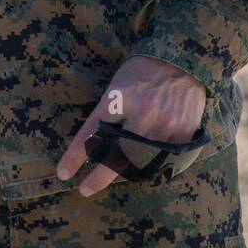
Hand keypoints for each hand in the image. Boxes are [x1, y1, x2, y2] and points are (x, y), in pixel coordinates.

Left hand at [55, 55, 206, 197]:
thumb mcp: (118, 85)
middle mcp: (141, 113)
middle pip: (117, 156)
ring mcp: (164, 124)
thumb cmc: (143, 71)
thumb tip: (97, 142)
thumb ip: (110, 112)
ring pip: (142, 162)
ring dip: (128, 173)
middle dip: (99, 177)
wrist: (182, 59)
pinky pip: (166, 160)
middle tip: (86, 189)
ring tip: (119, 177)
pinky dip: (155, 166)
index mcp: (119, 98)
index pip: (92, 133)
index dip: (76, 156)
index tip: (64, 174)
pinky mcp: (183, 132)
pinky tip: (148, 168)